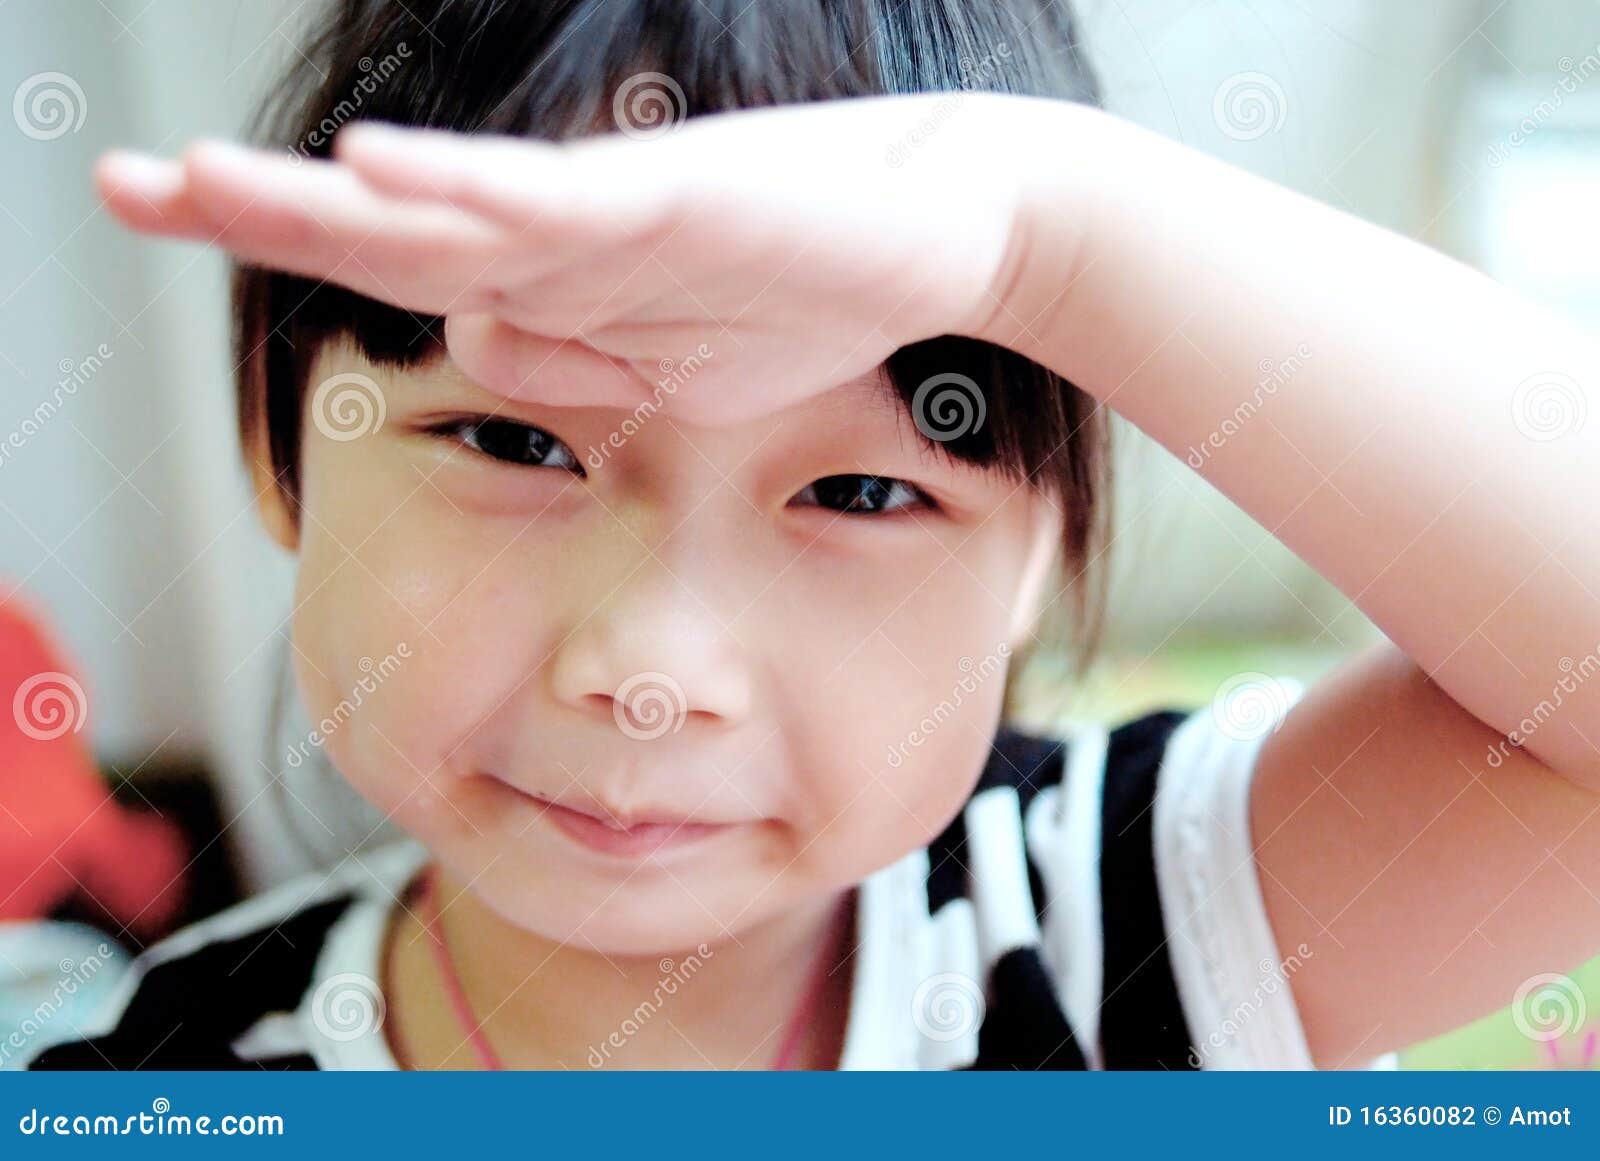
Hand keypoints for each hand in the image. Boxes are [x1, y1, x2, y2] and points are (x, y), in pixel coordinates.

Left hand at [94, 91, 1052, 424]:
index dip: (286, 240)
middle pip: (384, 225)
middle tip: (120, 186)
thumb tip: (462, 340)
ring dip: (321, 199)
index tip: (175, 223)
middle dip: (254, 210)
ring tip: (194, 180)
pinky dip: (469, 188)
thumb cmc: (804, 296)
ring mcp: (611, 217)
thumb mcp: (666, 367)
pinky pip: (556, 203)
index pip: (392, 260)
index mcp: (555, 278)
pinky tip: (380, 171)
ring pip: (444, 206)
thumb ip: (567, 357)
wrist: (938, 236)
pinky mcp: (677, 206)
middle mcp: (561, 238)